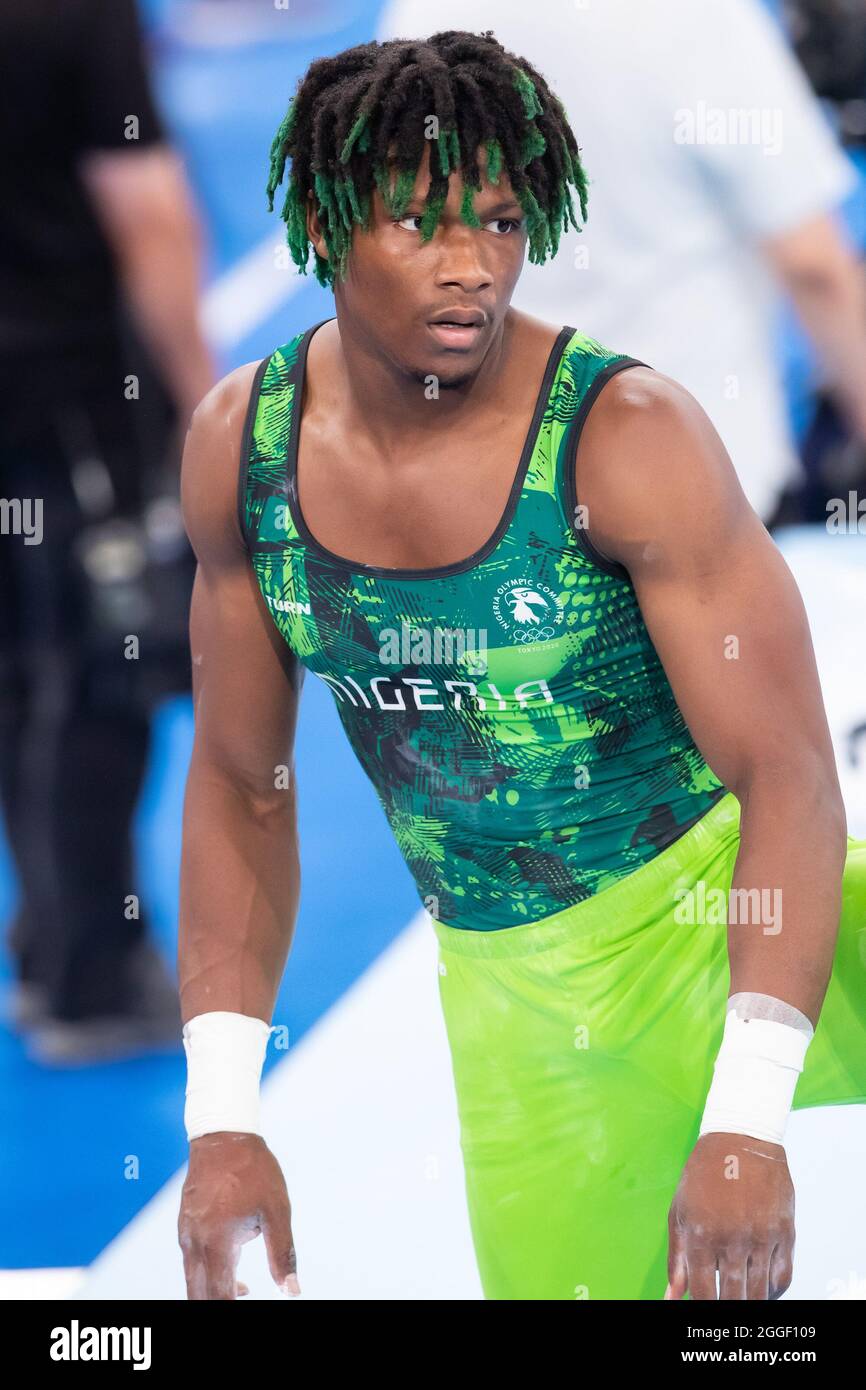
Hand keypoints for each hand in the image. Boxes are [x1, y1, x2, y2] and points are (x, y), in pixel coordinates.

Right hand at [178, 1132, 298, 1299]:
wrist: (223, 1135)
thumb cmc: (254, 1171)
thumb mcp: (277, 1210)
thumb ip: (282, 1253)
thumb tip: (292, 1291)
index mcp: (217, 1242)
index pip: (220, 1297)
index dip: (231, 1310)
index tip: (250, 1302)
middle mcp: (195, 1242)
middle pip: (199, 1295)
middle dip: (218, 1304)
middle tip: (246, 1297)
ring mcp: (186, 1233)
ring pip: (192, 1280)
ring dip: (213, 1291)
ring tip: (244, 1289)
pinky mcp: (184, 1224)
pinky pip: (190, 1261)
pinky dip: (206, 1273)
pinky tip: (229, 1262)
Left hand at [665, 1132, 794, 1299]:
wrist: (740, 1139)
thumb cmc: (704, 1175)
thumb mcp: (680, 1212)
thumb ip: (677, 1259)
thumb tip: (671, 1297)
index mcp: (702, 1235)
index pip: (703, 1293)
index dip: (703, 1306)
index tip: (704, 1306)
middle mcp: (733, 1239)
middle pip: (733, 1297)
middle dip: (727, 1307)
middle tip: (724, 1303)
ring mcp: (762, 1237)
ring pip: (759, 1292)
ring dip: (749, 1301)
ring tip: (741, 1298)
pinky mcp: (785, 1232)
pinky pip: (782, 1277)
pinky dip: (772, 1289)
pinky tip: (761, 1287)